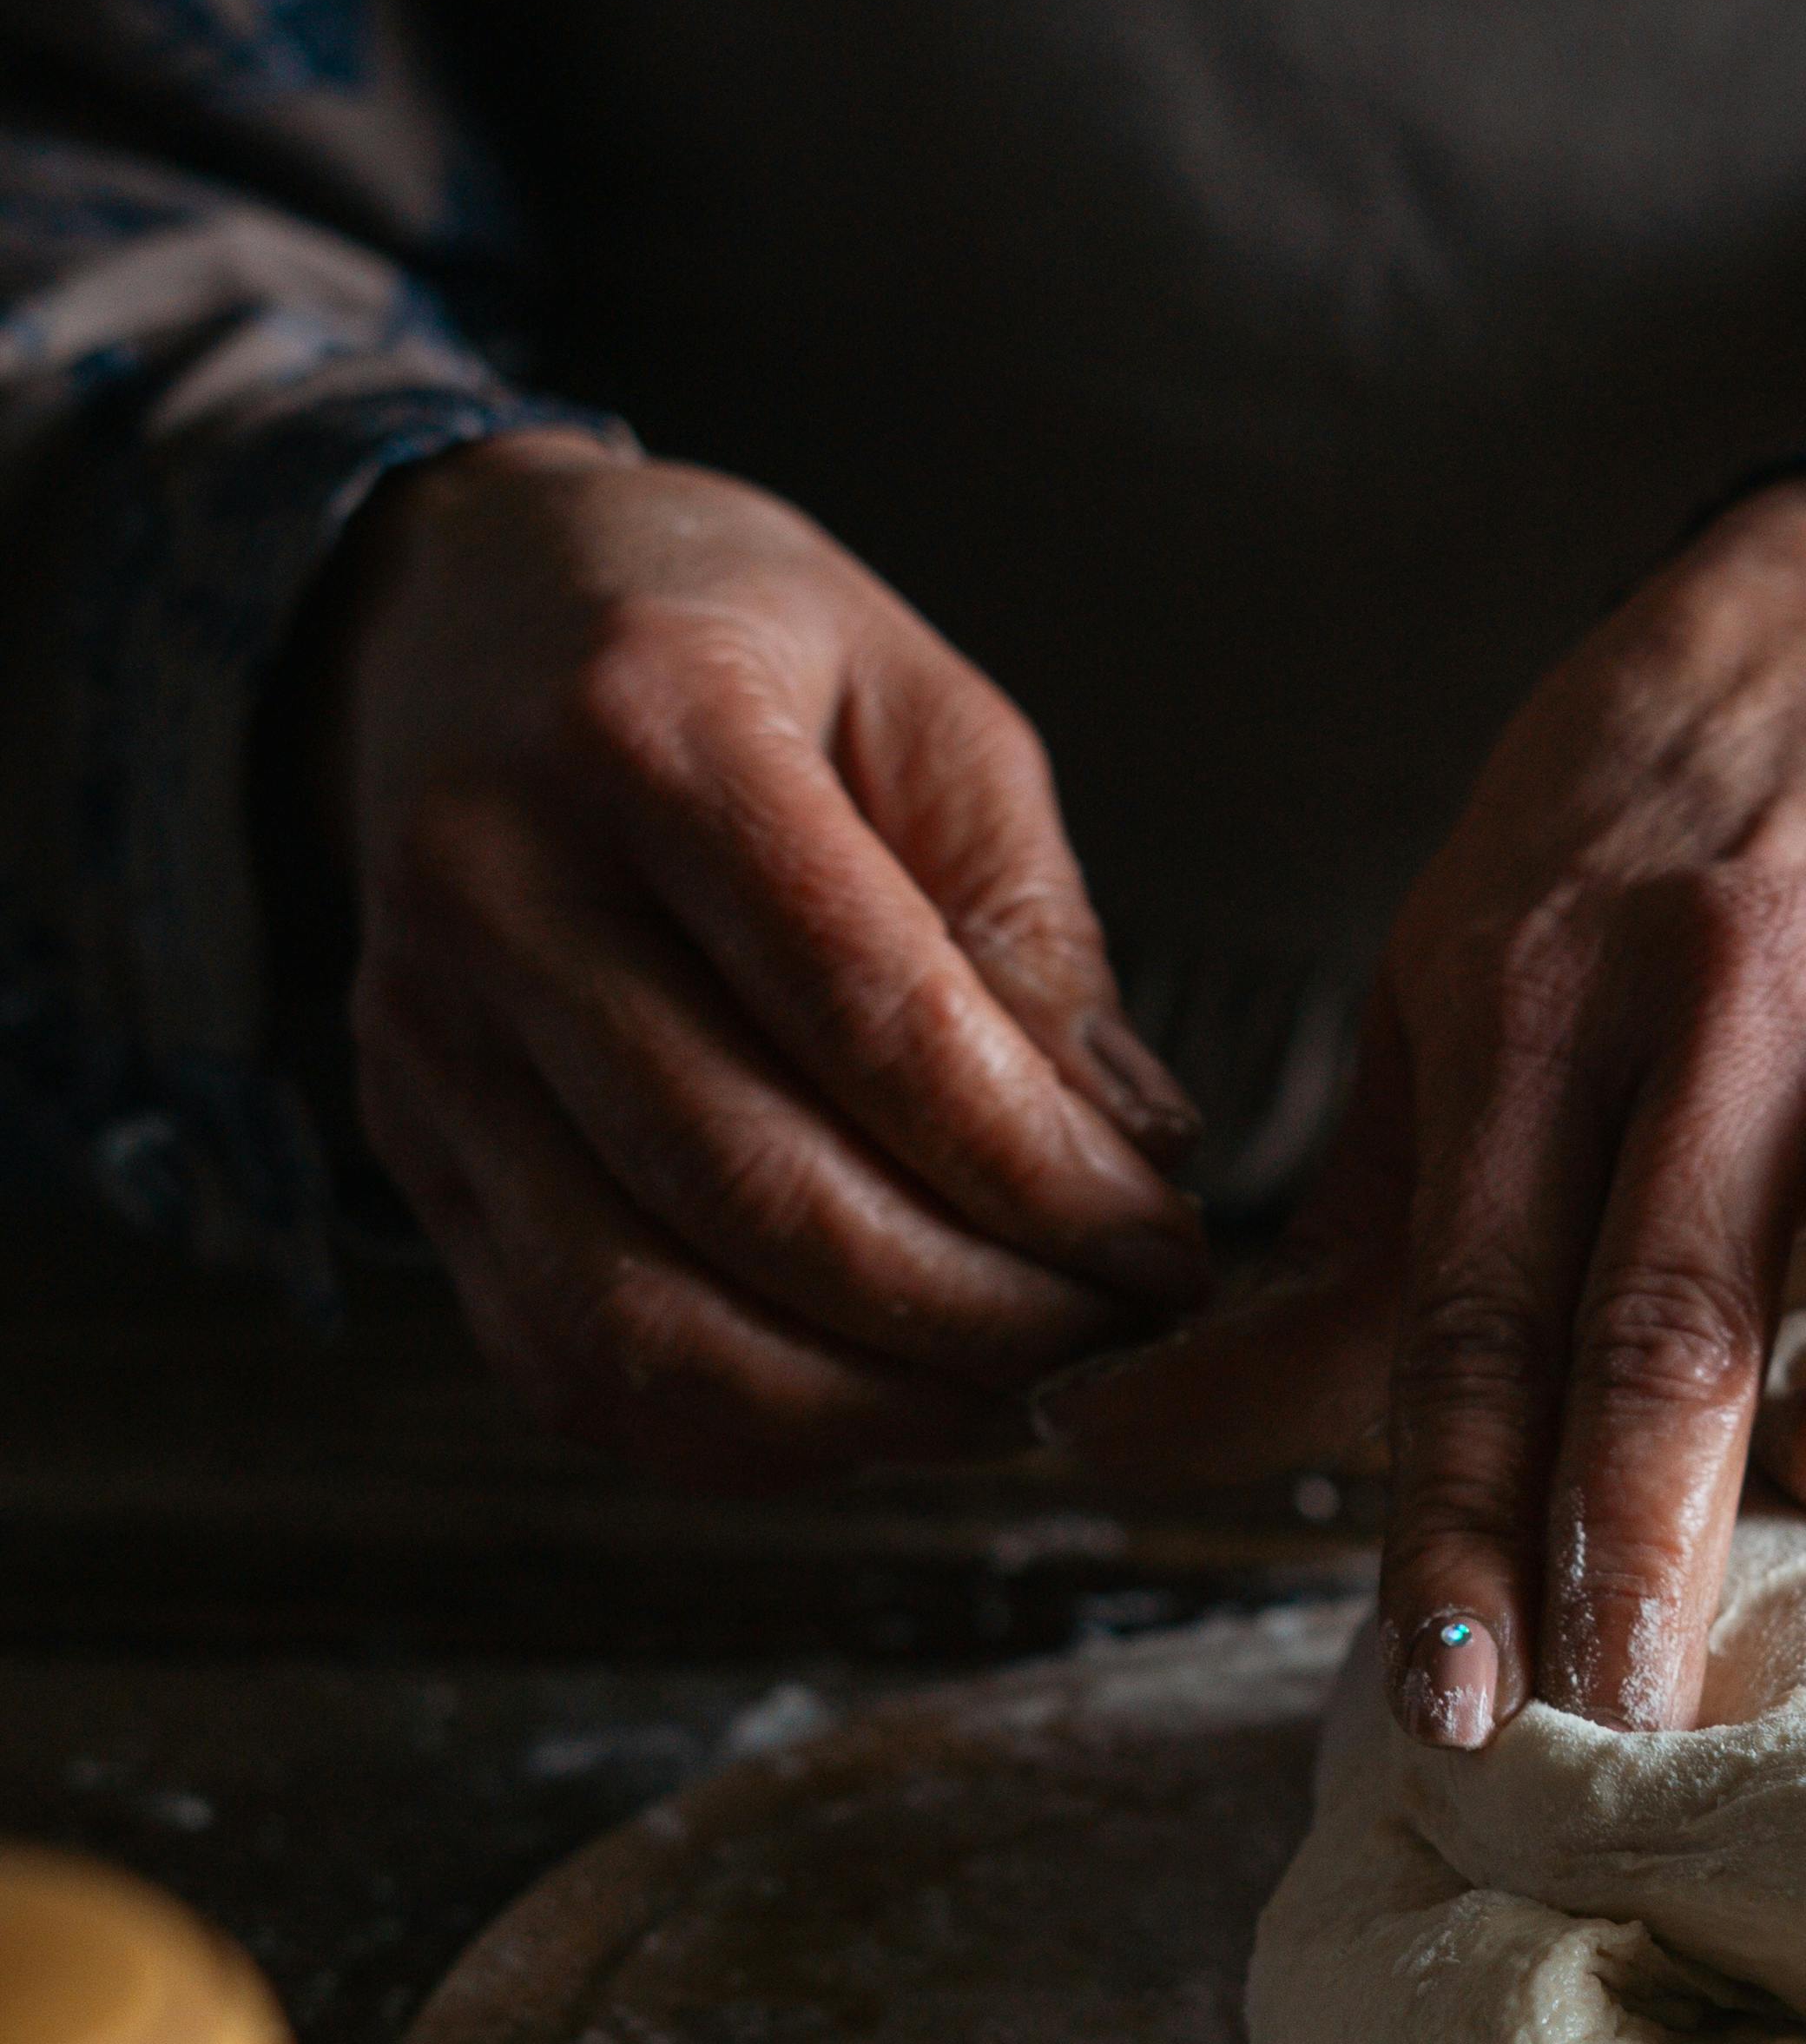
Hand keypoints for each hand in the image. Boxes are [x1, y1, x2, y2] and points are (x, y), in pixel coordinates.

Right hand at [333, 435, 1208, 1480]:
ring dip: (861, 1405)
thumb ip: (1027, 928)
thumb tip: (1135, 1156)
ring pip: (643, 1314)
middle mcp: (496, 888)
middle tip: (1115, 1346)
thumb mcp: (925, 705)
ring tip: (1015, 1400)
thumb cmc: (734, 648)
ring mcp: (423, 1037)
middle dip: (972, 1313)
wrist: (473, 612)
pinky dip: (734, 1431)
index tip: (1163, 1249)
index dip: (1036, 1174)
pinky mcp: (405, 1145)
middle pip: (752, 1187)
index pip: (867, 1017)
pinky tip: (873, 1414)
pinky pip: (561, 1360)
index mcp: (647, 729)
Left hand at [1044, 473, 1805, 1735]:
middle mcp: (1736, 980)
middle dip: (1640, 1552)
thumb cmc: (1618, 862)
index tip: (1449, 1697)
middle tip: (1624, 1717)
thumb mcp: (1438, 1004)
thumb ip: (1316, 1262)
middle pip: (1683, 1321)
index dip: (1456, 1519)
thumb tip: (1092, 1444)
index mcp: (1536, 986)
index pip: (1475, 1304)